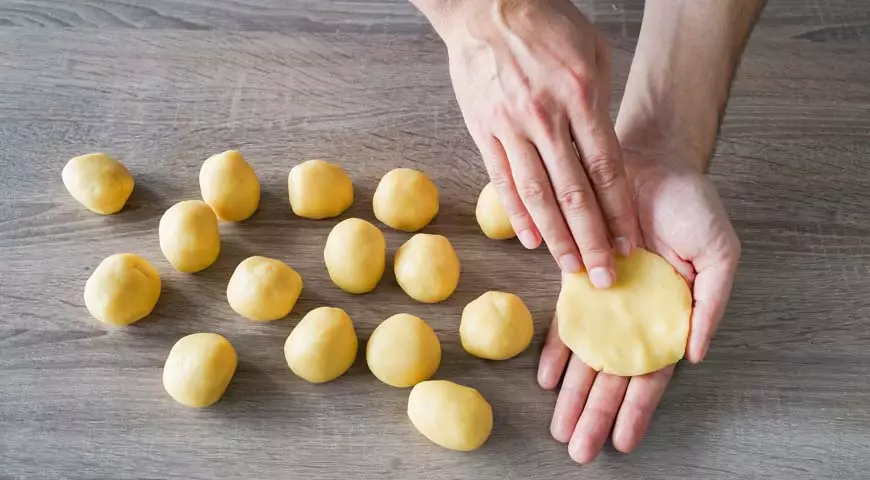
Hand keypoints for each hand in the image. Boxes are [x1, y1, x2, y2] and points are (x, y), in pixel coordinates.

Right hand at [439, 0, 639, 283]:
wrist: (487, 6)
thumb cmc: (546, 23)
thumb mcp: (591, 52)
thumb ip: (600, 104)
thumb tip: (606, 152)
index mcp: (580, 96)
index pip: (605, 169)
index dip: (619, 212)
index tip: (629, 244)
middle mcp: (545, 117)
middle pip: (574, 193)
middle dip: (592, 240)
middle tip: (604, 275)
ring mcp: (510, 127)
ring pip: (537, 195)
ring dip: (556, 238)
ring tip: (570, 267)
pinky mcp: (483, 130)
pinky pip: (502, 181)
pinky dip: (518, 214)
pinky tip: (531, 240)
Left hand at [537, 150, 740, 462]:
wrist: (651, 162)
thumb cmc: (692, 208)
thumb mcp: (719, 255)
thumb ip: (711, 305)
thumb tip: (693, 356)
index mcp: (670, 316)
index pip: (651, 374)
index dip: (637, 409)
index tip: (623, 442)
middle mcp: (634, 315)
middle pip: (613, 374)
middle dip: (596, 413)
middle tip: (579, 449)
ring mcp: (605, 299)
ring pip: (587, 356)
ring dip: (573, 393)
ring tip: (559, 426)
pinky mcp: (578, 277)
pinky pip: (566, 320)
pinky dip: (557, 350)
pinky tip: (546, 378)